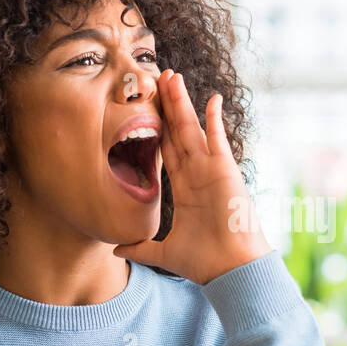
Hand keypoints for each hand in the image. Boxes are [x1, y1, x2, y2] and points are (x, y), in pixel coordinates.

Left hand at [113, 69, 270, 284]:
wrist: (230, 269)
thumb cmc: (204, 261)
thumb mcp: (163, 252)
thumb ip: (140, 247)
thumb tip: (116, 249)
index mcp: (185, 188)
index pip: (166, 149)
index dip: (155, 127)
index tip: (146, 107)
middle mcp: (197, 174)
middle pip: (177, 131)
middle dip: (167, 105)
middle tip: (157, 77)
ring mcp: (211, 170)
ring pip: (192, 129)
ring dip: (182, 103)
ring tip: (172, 76)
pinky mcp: (225, 171)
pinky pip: (218, 139)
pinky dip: (215, 119)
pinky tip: (212, 98)